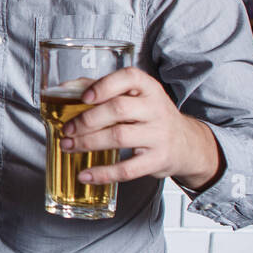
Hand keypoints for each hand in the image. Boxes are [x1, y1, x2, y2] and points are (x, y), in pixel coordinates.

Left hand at [59, 67, 223, 190]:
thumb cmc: (151, 117)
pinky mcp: (158, 160)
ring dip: (88, 143)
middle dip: (87, 119)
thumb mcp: (136, 97)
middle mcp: (156, 108)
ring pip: (119, 137)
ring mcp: (159, 135)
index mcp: (148, 88)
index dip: (104, 86)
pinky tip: (85, 175)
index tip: (84, 97)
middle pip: (118, 109)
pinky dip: (103, 173)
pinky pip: (127, 169)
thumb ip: (103, 89)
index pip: (129, 78)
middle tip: (68, 128)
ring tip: (68, 146)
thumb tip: (65, 88)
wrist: (187, 144)